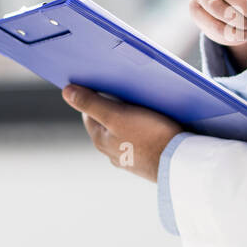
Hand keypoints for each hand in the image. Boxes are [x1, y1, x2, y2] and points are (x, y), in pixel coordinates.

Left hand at [62, 85, 180, 180]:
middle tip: (127, 93)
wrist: (180, 162)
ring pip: (123, 132)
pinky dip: (142, 131)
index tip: (106, 85)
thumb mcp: (117, 115)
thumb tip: (66, 92)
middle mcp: (111, 151)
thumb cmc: (150, 137)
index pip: (88, 113)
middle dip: (113, 107)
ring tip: (143, 106)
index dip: (95, 96)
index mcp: (100, 140)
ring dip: (129, 119)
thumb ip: (91, 104)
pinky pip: (139, 141)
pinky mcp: (145, 161)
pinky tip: (155, 125)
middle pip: (106, 122)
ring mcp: (128, 158)